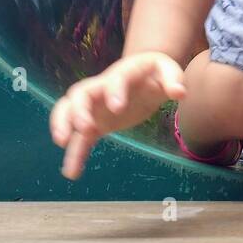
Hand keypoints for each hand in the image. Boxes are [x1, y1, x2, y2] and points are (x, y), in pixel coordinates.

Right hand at [50, 51, 187, 179]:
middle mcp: (102, 87)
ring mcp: (95, 105)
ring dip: (62, 124)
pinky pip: (80, 137)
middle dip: (78, 110)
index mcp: (123, 73)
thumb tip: (180, 93)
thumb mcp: (168, 69)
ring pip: (68, 110)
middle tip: (85, 128)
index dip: (114, 91)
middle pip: (80, 93)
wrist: (143, 76)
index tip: (117, 108)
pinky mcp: (96, 122)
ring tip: (63, 143)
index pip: (115, 79)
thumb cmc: (155, 72)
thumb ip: (174, 79)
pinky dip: (74, 153)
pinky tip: (72, 172)